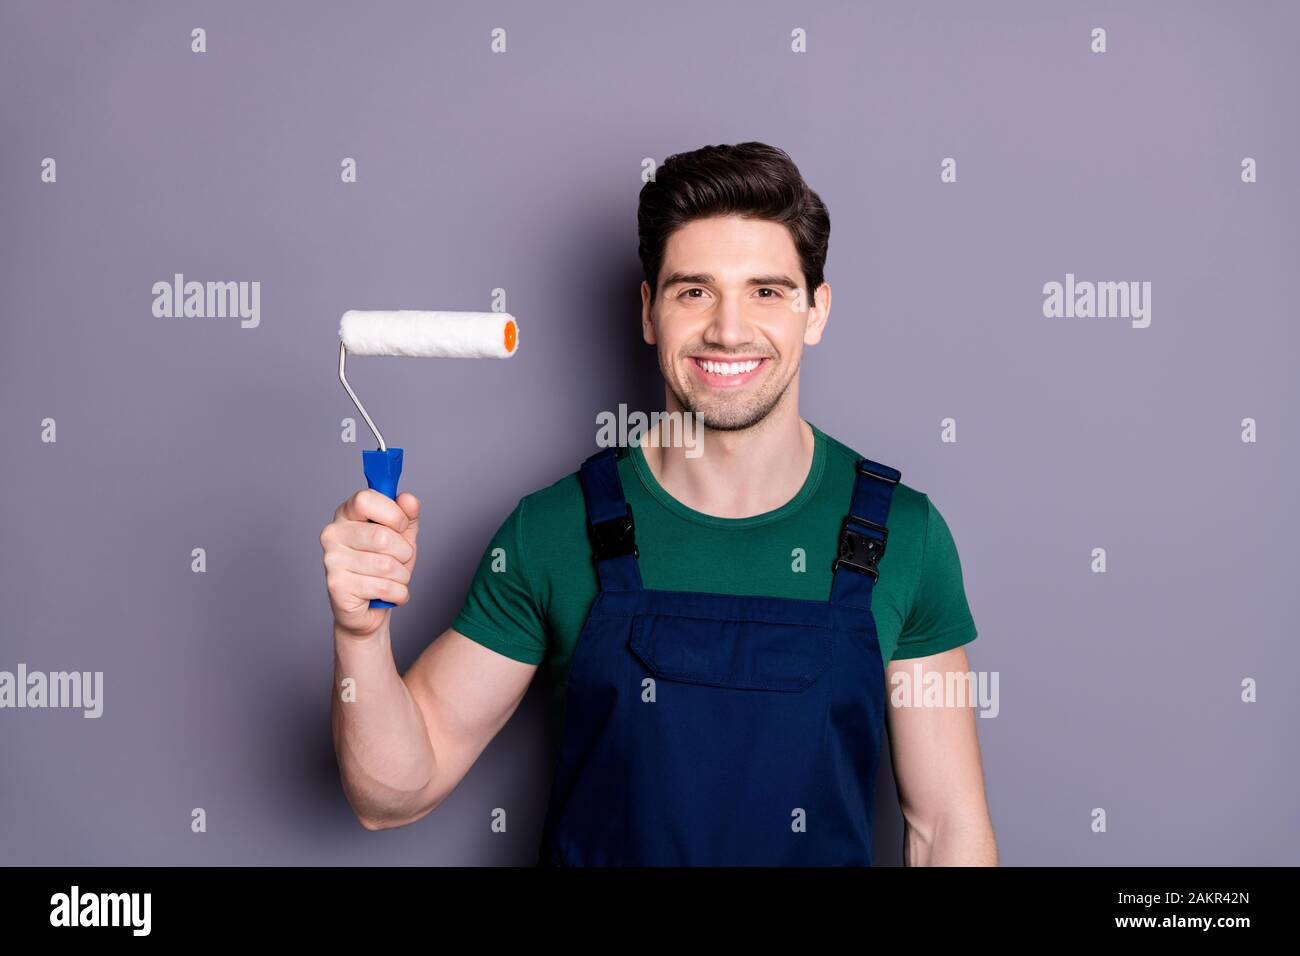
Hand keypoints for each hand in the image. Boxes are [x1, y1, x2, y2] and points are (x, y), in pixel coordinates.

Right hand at [320, 489, 420, 637]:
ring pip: (386, 565)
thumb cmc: (384, 569)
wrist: (369, 609)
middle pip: (382, 536)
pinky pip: (384, 587)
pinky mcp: (337, 586)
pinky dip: (398, 593)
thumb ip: (408, 515)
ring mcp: (332, 560)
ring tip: (393, 579)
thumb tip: (407, 499)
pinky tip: (389, 594)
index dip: (393, 514)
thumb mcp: (402, 537)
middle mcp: (333, 534)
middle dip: (404, 553)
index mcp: (347, 514)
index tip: (400, 526)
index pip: (366, 499)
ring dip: (402, 576)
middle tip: (400, 561)